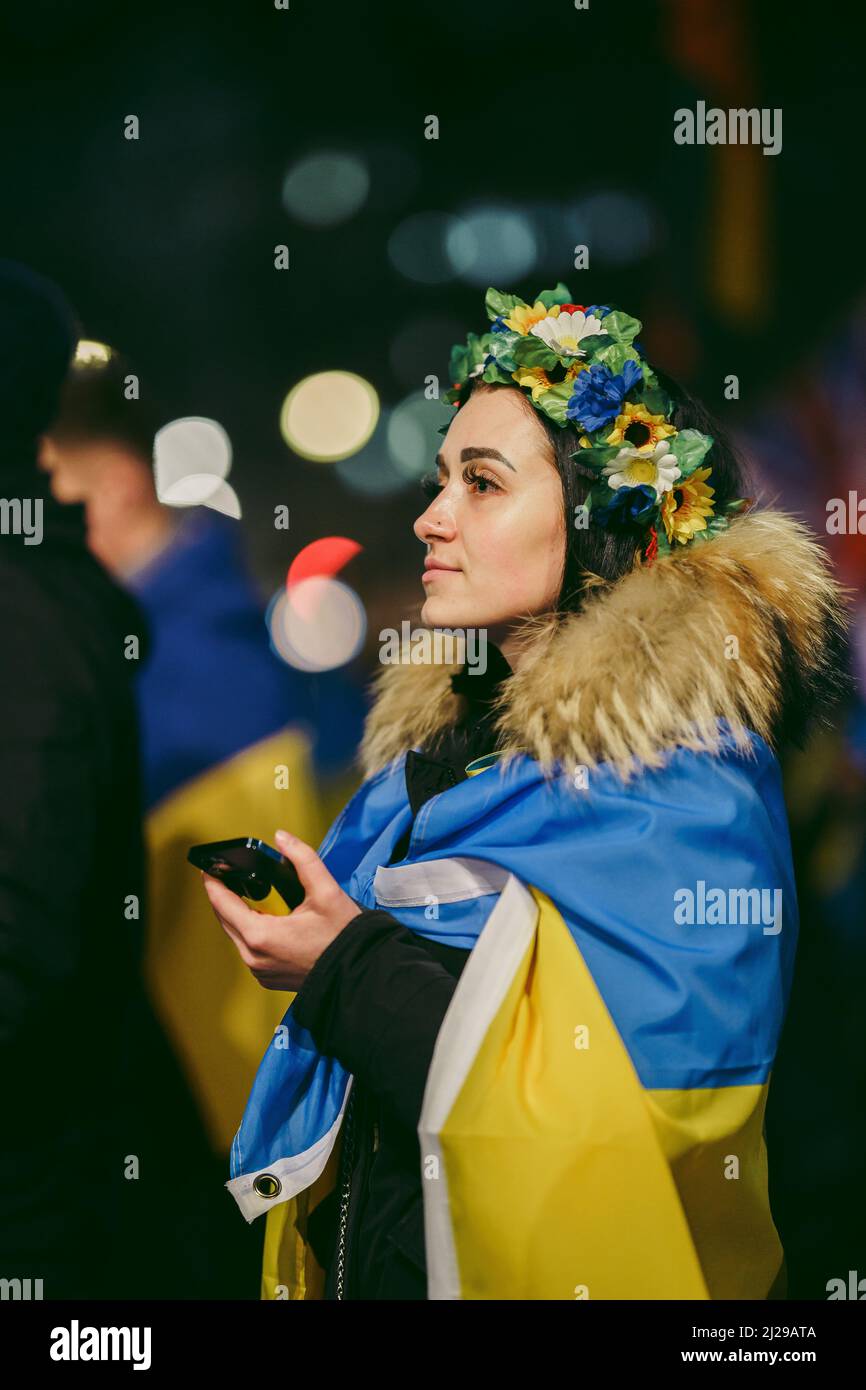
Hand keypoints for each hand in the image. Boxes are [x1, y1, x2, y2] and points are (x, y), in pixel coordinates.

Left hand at [200, 828, 362, 990]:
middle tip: (225, 875)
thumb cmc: (343, 936)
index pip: (223, 903)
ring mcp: (259, 971)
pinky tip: (262, 918)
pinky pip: (248, 949)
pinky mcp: (267, 977)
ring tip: (244, 892)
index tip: (208, 867)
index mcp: (261, 935)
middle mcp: (253, 957)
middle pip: (225, 919)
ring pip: (236, 935)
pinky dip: (250, 931)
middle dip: (224, 896)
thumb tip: (282, 837)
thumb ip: (303, 859)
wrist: (358, 972)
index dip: (213, 882)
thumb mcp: (326, 892)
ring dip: (237, 914)